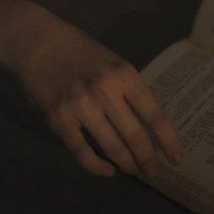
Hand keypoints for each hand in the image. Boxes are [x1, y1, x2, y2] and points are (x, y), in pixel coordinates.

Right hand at [9, 11, 182, 178]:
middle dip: (148, 160)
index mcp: (124, 73)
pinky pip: (82, 152)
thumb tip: (144, 121)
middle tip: (154, 173)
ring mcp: (81, 105)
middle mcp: (106, 90)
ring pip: (112, 147)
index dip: (168, 140)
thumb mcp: (110, 59)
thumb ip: (126, 86)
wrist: (35, 40)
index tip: (177, 158)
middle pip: (135, 136)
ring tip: (135, 172)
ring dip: (126, 164)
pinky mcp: (59, 118)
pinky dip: (97, 167)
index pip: (154, 114)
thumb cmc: (76, 48)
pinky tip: (106, 170)